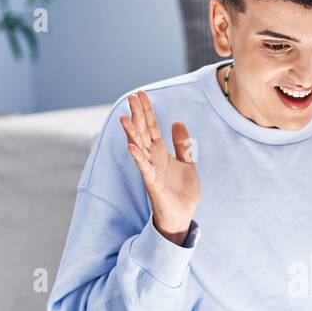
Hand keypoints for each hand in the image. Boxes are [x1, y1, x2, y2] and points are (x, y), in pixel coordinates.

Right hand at [119, 89, 199, 243]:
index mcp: (160, 153)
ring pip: (138, 148)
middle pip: (142, 133)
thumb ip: (181, 144)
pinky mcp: (152, 184)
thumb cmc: (181, 192)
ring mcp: (150, 171)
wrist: (182, 216)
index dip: (147, 111)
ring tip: (124, 117)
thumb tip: (177, 122)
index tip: (141, 94)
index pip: (151, 127)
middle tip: (131, 97)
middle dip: (137, 115)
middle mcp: (152, 159)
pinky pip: (143, 169)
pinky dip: (138, 158)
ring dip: (131, 133)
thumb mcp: (187, 163)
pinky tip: (131, 147)